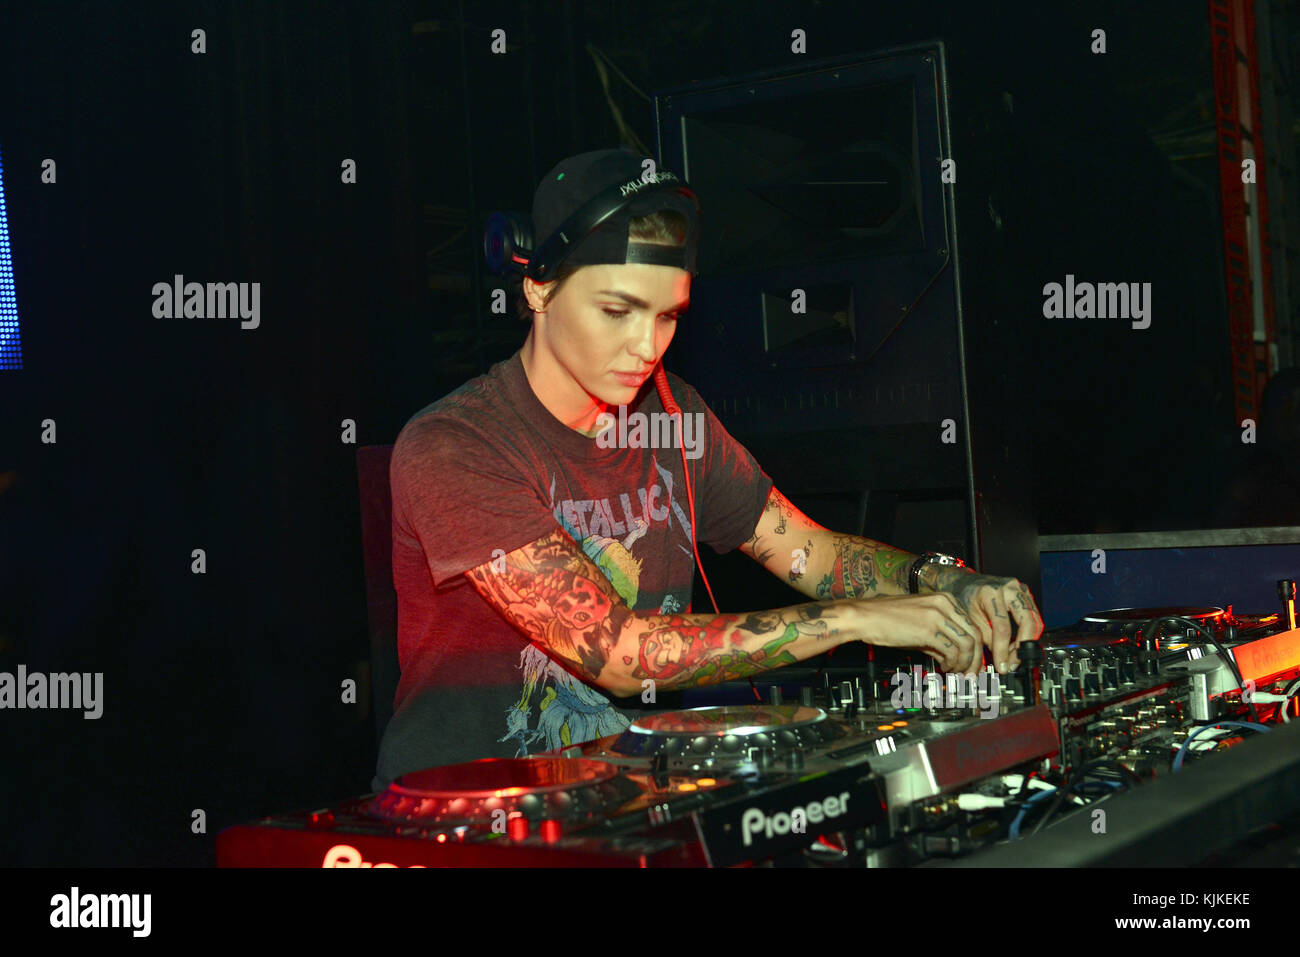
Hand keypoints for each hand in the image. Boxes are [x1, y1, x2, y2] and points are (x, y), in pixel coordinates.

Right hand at [850, 593, 987, 674]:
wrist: (865, 616)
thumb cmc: (887, 619)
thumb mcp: (920, 625)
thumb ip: (939, 638)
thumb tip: (952, 657)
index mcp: (946, 599)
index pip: (972, 626)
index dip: (976, 649)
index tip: (972, 663)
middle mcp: (945, 604)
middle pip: (975, 635)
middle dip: (975, 660)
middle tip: (971, 674)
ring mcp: (937, 615)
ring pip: (967, 645)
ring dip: (964, 664)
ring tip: (955, 673)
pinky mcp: (928, 629)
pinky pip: (952, 650)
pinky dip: (952, 663)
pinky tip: (943, 667)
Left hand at [931, 569, 1044, 673]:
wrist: (965, 582)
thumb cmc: (965, 597)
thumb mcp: (969, 618)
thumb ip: (985, 638)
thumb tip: (999, 658)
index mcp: (991, 592)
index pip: (1002, 627)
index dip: (1003, 650)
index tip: (1001, 665)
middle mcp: (1009, 588)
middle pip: (1027, 622)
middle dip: (1022, 647)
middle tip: (1013, 663)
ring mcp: (1020, 589)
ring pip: (1035, 620)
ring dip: (1028, 642)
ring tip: (1015, 656)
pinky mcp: (1025, 594)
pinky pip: (1034, 617)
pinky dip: (1029, 633)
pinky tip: (1017, 644)